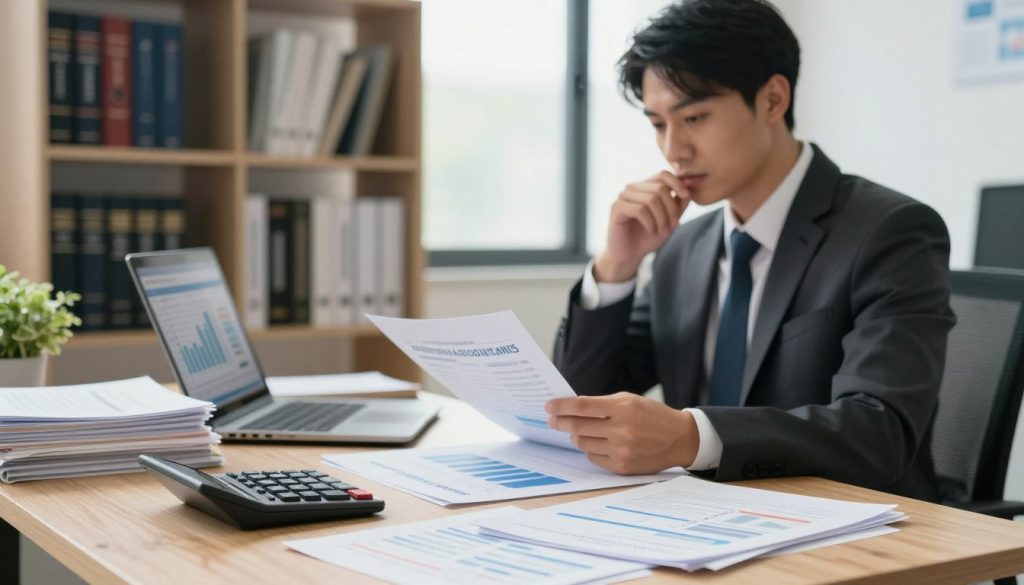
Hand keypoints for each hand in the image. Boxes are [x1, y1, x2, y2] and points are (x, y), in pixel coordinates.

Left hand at [545, 392, 698, 473]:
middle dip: (560, 422)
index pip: (583, 407)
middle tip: (552, 419)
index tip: (549, 406)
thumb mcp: (630, 400)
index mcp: (623, 408)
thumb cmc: (652, 415)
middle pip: (578, 426)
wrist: (679, 438)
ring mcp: (622, 450)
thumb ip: (603, 404)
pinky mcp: (622, 467)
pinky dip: (591, 449)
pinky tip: (597, 443)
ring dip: (576, 436)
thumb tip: (571, 409)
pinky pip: (594, 458)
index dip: (562, 407)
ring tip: (578, 431)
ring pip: (583, 443)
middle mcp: (622, 430)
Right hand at [594, 171, 689, 282]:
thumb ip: (680, 202)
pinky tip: (651, 230)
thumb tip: (692, 184)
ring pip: (651, 199)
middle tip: (673, 225)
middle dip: (671, 208)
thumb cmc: (648, 237)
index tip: (687, 196)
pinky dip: (650, 222)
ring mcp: (623, 197)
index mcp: (644, 187)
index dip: (678, 183)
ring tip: (662, 231)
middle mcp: (632, 188)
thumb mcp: (670, 219)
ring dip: (662, 218)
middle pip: (660, 187)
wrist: (629, 256)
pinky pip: (640, 209)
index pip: (663, 175)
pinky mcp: (616, 208)